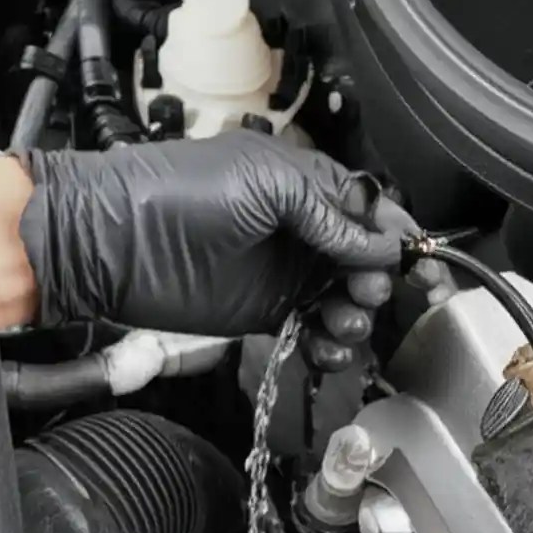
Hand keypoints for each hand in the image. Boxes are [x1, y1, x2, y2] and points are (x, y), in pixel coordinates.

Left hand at [16, 130, 412, 362]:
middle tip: (367, 294)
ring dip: (356, 317)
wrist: (111, 243)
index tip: (422, 268)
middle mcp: (300, 229)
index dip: (400, 239)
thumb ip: (327, 214)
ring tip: (342, 324)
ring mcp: (283, 272)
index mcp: (305, 186)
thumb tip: (379, 246)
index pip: (371, 211)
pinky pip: (314, 329)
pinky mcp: (264, 311)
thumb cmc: (175, 195)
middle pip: (366, 261)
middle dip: (379, 282)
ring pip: (344, 299)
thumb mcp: (263, 186)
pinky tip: (327, 347)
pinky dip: (329, 342)